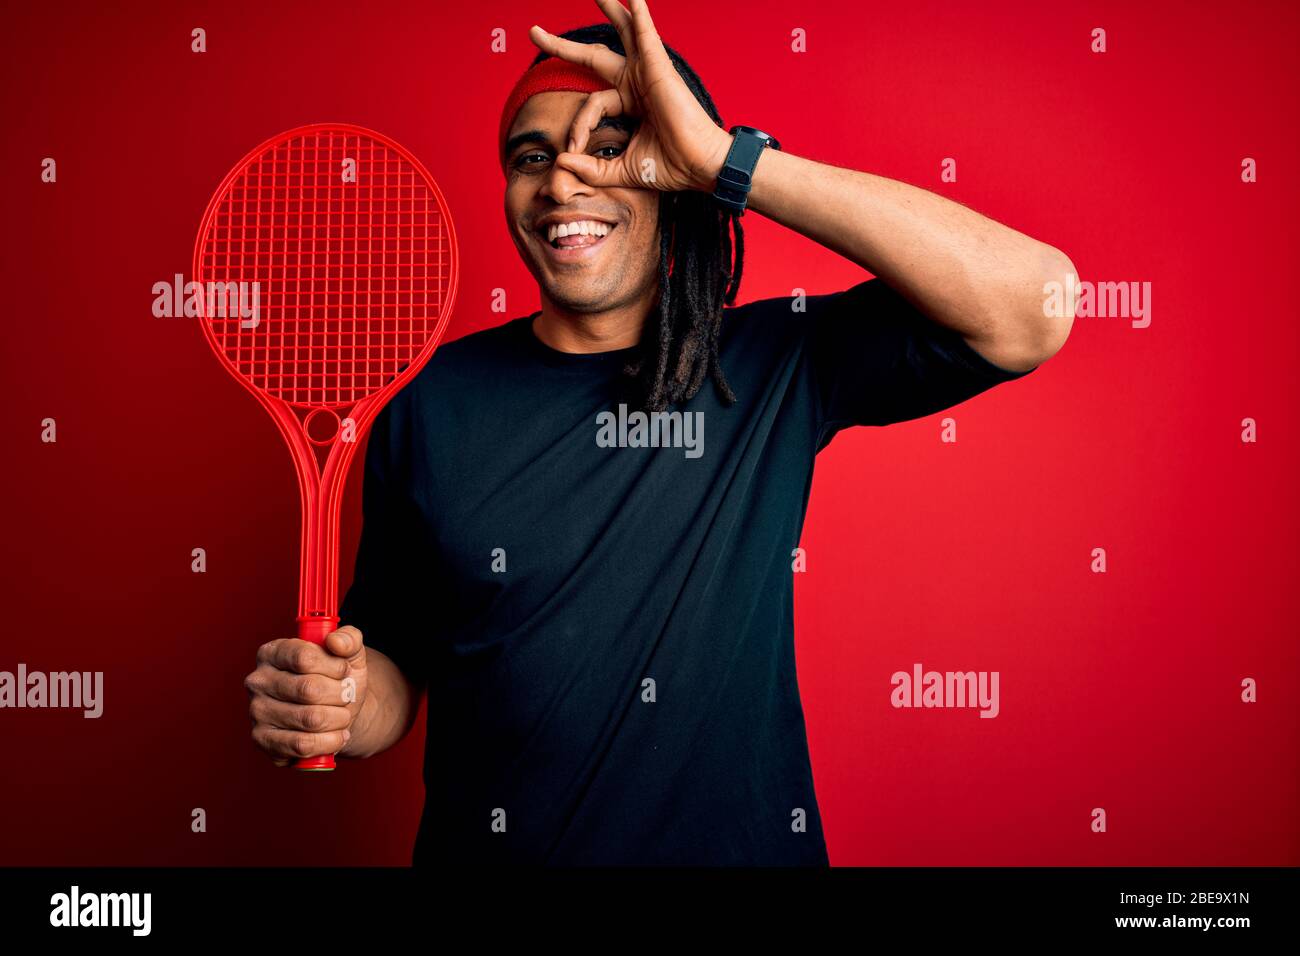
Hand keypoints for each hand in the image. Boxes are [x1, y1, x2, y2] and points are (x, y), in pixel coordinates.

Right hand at [244, 626, 367, 765]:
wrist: (336, 713)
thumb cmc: (337, 680)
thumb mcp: (349, 654)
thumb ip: (349, 639)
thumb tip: (336, 641)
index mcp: (273, 652)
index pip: (304, 657)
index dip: (334, 667)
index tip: (344, 671)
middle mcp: (258, 681)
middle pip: (309, 689)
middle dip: (340, 695)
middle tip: (346, 696)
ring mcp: (257, 712)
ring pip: (310, 719)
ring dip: (339, 719)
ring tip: (343, 715)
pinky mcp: (263, 740)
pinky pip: (303, 745)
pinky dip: (329, 742)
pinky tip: (337, 735)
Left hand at [529, 0, 732, 192]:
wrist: (699, 167)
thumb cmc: (670, 167)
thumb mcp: (621, 169)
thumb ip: (592, 167)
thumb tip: (561, 161)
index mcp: (630, 102)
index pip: (591, 105)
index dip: (577, 127)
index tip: (572, 150)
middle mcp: (636, 82)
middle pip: (595, 55)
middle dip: (563, 46)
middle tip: (533, 33)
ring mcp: (647, 71)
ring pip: (623, 30)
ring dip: (610, 7)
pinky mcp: (658, 67)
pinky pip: (645, 34)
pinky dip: (639, 14)